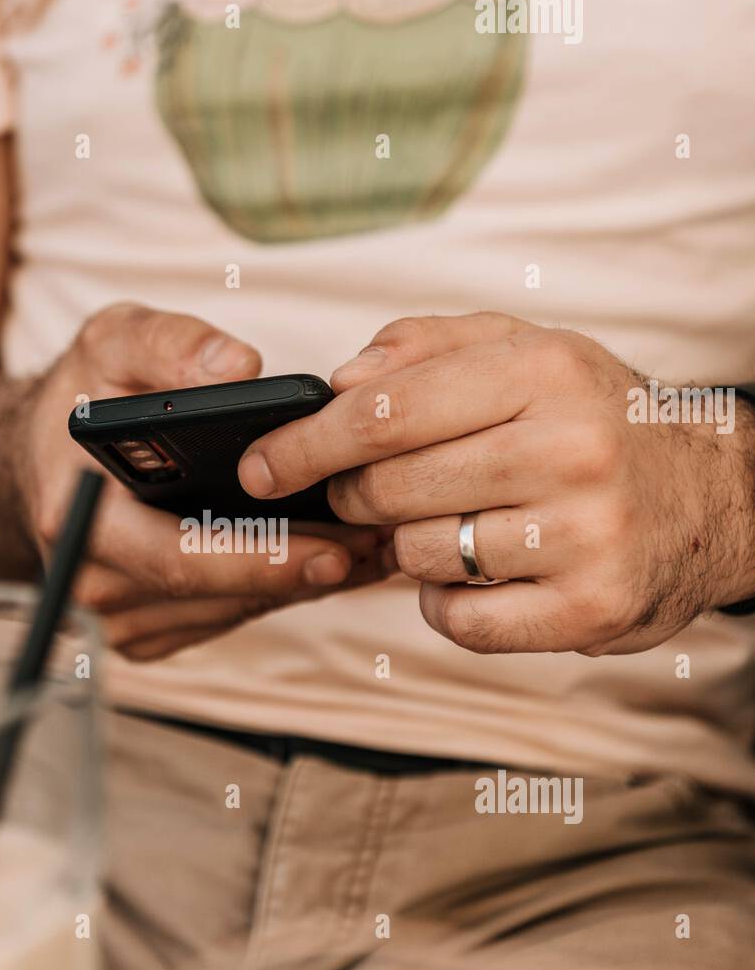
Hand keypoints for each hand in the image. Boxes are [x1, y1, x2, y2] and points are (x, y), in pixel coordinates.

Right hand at [17, 303, 384, 659]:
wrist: (48, 456)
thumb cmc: (87, 395)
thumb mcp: (113, 341)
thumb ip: (168, 344)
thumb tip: (236, 367)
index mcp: (78, 517)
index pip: (177, 558)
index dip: (259, 560)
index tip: (333, 548)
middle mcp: (93, 582)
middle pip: (217, 595)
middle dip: (305, 572)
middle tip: (380, 545)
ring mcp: (119, 617)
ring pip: (233, 611)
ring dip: (304, 585)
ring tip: (373, 545)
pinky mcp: (147, 631)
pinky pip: (229, 617)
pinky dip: (281, 590)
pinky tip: (329, 557)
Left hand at [237, 313, 754, 655]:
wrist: (713, 498)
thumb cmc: (597, 420)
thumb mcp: (527, 351)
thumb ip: (427, 348)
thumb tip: (339, 381)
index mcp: (544, 371)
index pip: (383, 411)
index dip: (304, 444)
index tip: (260, 465)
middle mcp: (568, 449)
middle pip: (387, 487)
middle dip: (352, 496)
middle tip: (363, 495)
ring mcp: (583, 536)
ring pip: (416, 556)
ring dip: (406, 548)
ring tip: (449, 526)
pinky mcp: (589, 611)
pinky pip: (456, 621)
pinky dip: (442, 605)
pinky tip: (475, 575)